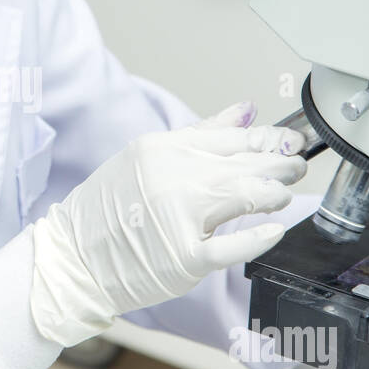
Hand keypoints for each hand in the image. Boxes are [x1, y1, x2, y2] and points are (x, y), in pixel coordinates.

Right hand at [29, 100, 307, 346]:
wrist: (73, 258)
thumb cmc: (107, 211)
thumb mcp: (145, 156)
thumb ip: (200, 135)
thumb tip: (246, 110)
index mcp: (162, 149)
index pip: (232, 137)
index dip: (269, 138)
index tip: (289, 142)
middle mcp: (171, 178)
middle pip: (246, 164)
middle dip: (280, 164)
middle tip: (295, 168)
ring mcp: (179, 219)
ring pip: (247, 196)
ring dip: (274, 194)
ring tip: (282, 195)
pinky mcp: (185, 258)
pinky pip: (235, 246)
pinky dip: (260, 237)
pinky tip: (274, 230)